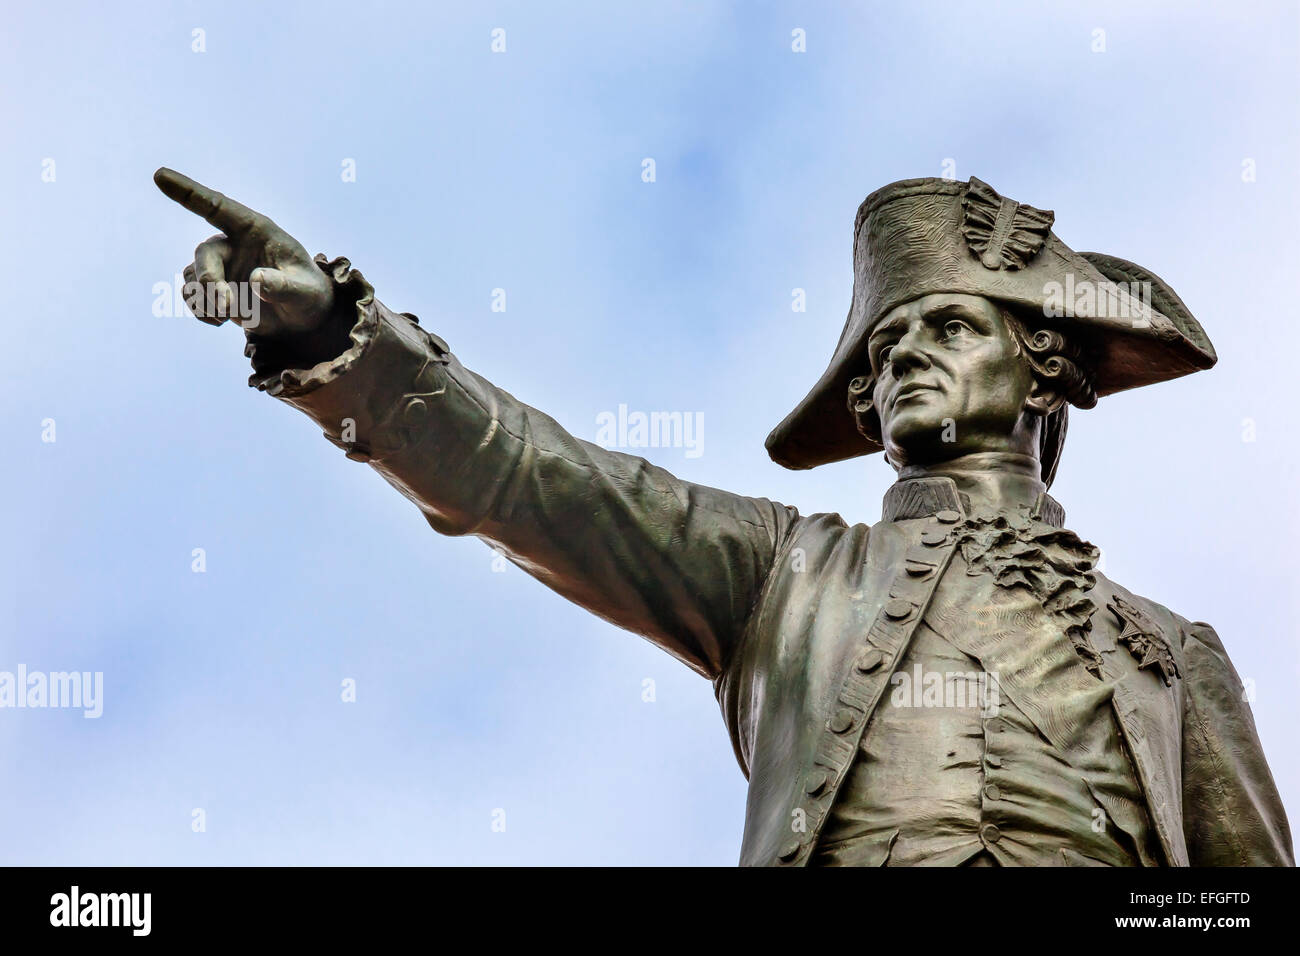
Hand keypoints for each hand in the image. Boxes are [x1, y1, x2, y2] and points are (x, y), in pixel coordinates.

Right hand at [154, 168, 334, 336]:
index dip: (188, 191)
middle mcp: (233, 243)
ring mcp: (221, 266)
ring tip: (230, 316)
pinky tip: (221, 321)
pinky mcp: (213, 289)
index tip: (159, 175)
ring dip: (205, 300)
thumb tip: (257, 280)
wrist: (303, 317)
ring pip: (193, 277)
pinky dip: (201, 311)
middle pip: (204, 254)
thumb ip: (285, 286)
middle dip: (210, 282)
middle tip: (227, 308)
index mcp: (256, 230)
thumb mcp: (306, 292)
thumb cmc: (309, 294)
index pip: (218, 207)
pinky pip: (192, 296)